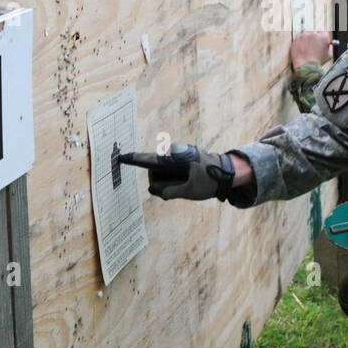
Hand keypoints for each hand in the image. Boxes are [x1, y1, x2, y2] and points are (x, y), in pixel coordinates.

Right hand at [118, 143, 236, 200]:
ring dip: (168, 184)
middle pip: (155, 172)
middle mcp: (174, 155)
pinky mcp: (180, 162)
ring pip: (162, 174)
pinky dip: (173, 182)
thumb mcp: (190, 191)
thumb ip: (169, 192)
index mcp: (175, 158)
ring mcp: (177, 158)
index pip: (150, 160)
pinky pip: (169, 173)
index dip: (133, 160)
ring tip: (185, 186)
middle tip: (177, 191)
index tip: (120, 157)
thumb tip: (153, 190)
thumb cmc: (210, 180)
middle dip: (161, 184)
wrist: (227, 173)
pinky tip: (185, 184)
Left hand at [290, 30, 332, 67]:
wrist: (306, 66)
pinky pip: (299, 38)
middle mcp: (314, 34)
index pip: (323, 31)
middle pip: (314, 33)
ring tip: (307, 50)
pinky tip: (302, 50)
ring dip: (306, 40)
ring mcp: (305, 35)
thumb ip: (327, 47)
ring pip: (306, 35)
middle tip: (312, 46)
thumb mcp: (328, 55)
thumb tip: (325, 45)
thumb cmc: (317, 62)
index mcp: (324, 37)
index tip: (319, 39)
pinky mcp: (297, 38)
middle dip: (313, 38)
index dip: (321, 36)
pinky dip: (300, 43)